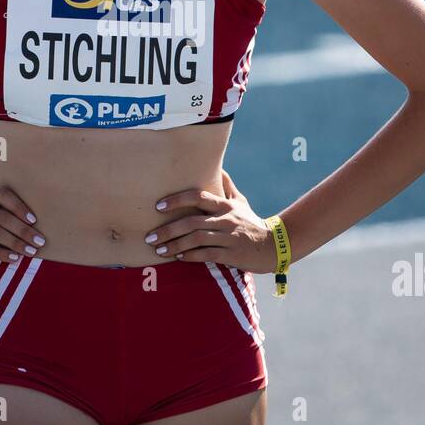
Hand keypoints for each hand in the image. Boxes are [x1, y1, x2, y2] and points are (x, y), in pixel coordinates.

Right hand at [0, 165, 46, 267]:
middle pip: (1, 217)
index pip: (2, 194)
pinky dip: (1, 254)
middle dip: (23, 230)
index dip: (19, 206)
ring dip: (15, 243)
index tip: (35, 220)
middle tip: (40, 242)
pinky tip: (14, 260)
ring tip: (31, 252)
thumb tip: (5, 162)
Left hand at [145, 169, 275, 271]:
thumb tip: (217, 166)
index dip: (177, 200)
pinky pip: (206, 255)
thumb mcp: (240, 202)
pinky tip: (178, 257)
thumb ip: (226, 186)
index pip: (198, 197)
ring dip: (175, 245)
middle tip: (150, 237)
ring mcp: (228, 237)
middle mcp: (225, 219)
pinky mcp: (231, 254)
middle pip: (191, 222)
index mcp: (225, 205)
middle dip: (168, 230)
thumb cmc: (251, 222)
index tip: (158, 206)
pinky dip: (190, 256)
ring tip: (159, 250)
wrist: (274, 246)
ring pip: (196, 239)